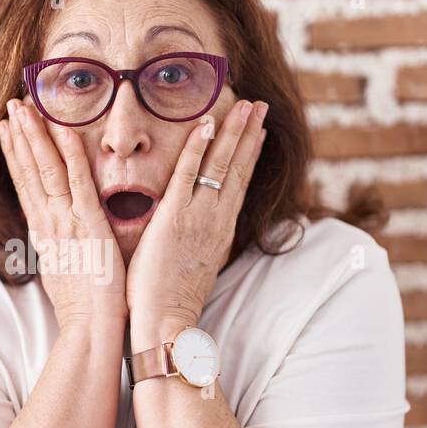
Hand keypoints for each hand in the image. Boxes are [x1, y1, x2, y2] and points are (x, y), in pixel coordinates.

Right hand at [0, 98, 127, 332]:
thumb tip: (58, 237)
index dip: (15, 154)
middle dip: (18, 135)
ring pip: (45, 170)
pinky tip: (62, 129)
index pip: (26, 185)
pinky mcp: (88, 224)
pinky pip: (77, 181)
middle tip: (9, 106)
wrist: (90, 330)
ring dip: (34, 135)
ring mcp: (66, 222)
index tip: (7, 129)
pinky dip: (69, 154)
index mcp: (45, 232)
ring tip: (23, 107)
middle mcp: (49, 223)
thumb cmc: (85, 309)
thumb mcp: (66, 271)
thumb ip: (61, 248)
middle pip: (28, 171)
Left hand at [126, 98, 267, 350]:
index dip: (249, 154)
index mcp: (220, 230)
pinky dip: (198, 148)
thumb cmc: (171, 303)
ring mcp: (198, 217)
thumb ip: (196, 243)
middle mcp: (216, 220)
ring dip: (233, 131)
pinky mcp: (174, 218)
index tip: (257, 130)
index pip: (239, 184)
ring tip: (246, 104)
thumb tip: (194, 233)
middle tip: (259, 104)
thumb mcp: (193, 266)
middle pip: (239, 168)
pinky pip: (188, 175)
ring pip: (221, 165)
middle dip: (249, 133)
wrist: (167, 323)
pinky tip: (207, 123)